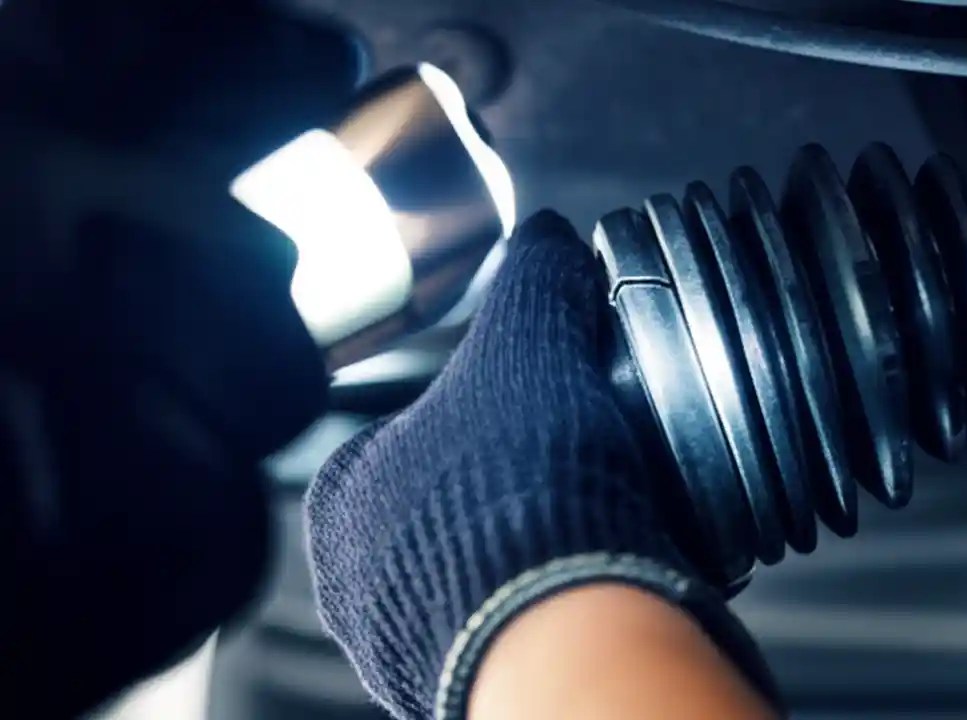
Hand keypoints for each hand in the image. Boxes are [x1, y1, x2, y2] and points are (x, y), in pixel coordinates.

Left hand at [305, 211, 778, 718]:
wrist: (571, 634)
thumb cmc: (522, 496)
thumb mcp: (531, 344)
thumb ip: (535, 279)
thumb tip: (547, 237)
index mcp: (344, 495)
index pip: (415, 427)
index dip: (490, 406)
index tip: (538, 407)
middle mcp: (357, 583)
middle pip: (453, 500)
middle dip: (515, 481)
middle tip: (575, 465)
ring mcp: (407, 648)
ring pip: (482, 567)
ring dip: (533, 544)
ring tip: (589, 524)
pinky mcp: (464, 688)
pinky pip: (512, 623)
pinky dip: (547, 600)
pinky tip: (586, 582)